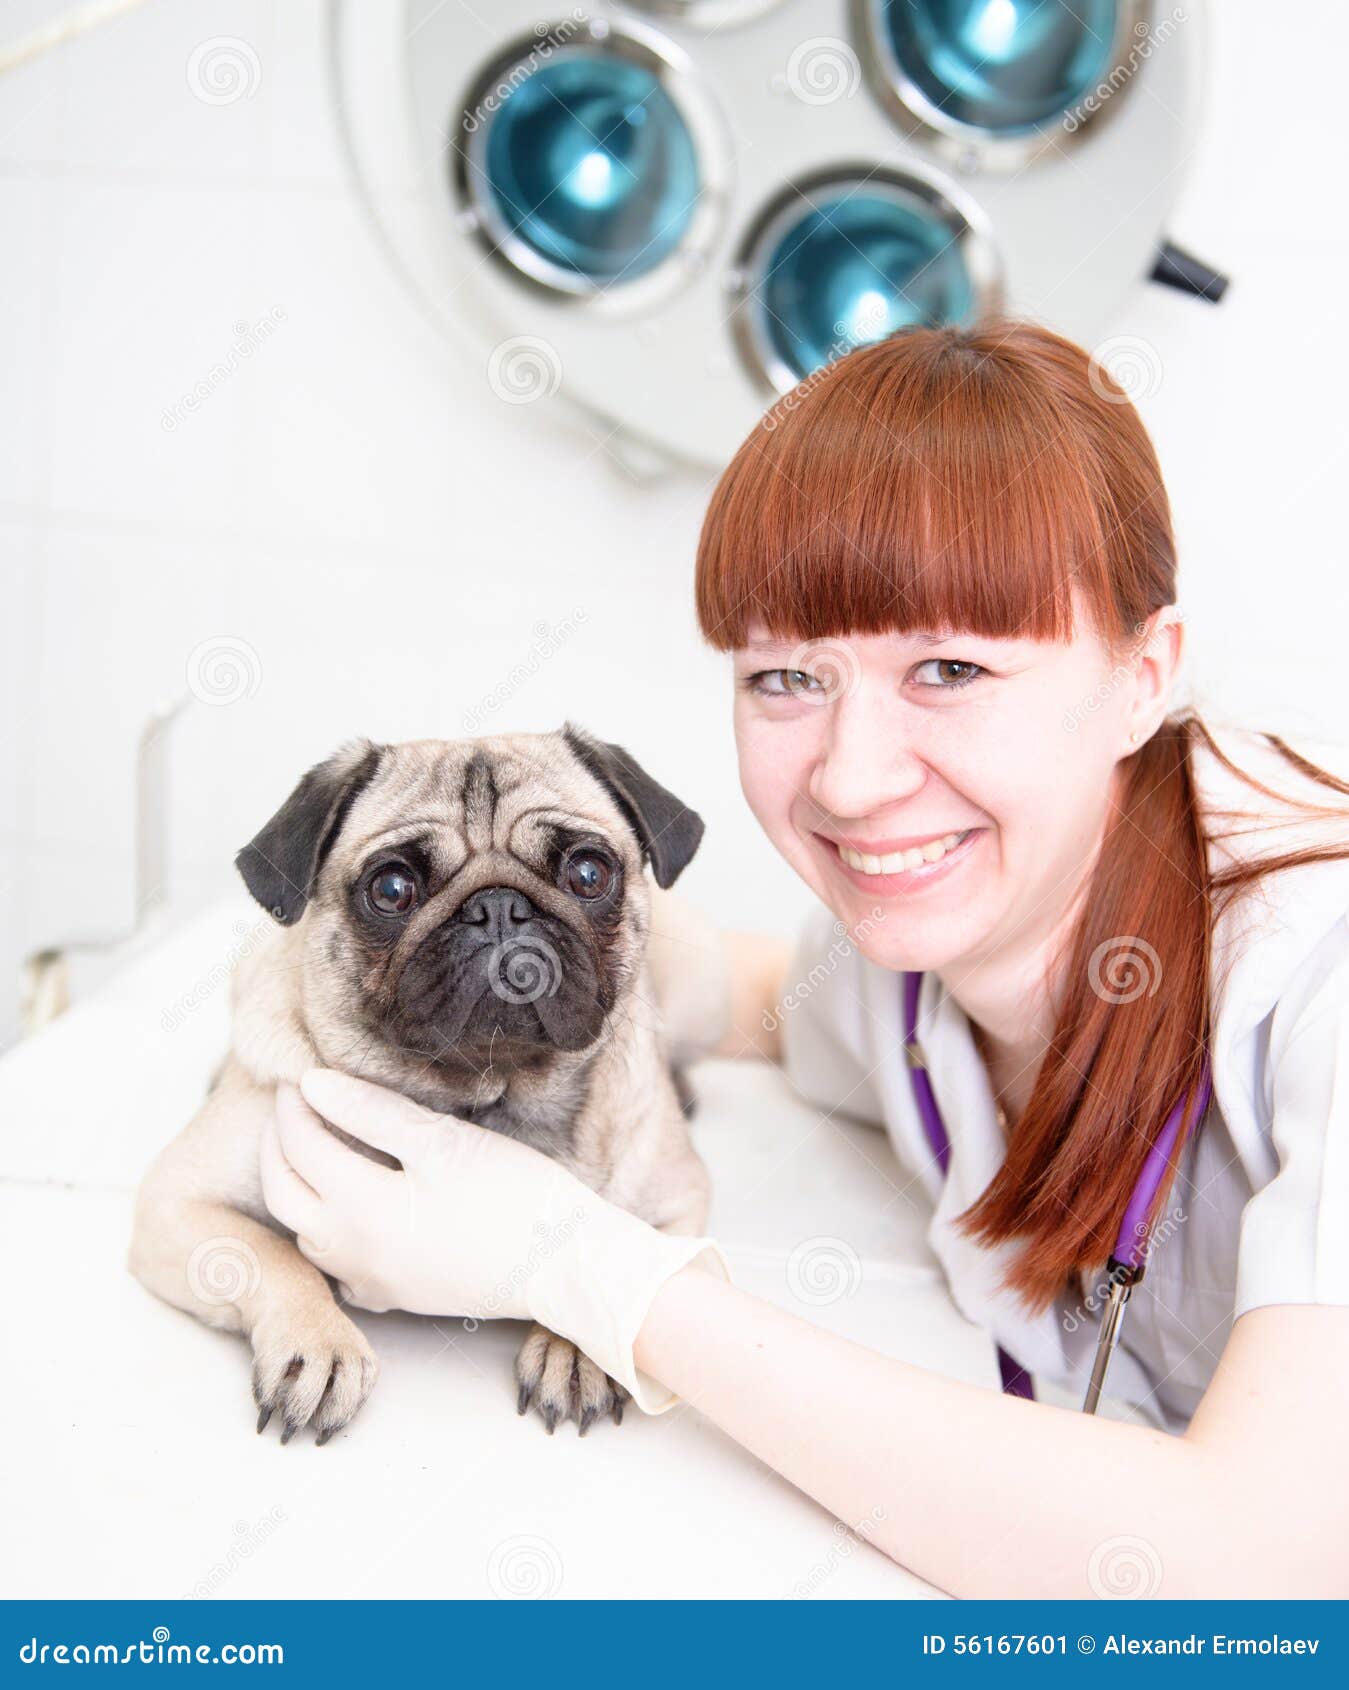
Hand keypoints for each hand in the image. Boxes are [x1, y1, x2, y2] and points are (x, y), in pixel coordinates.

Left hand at [260, 1070, 728, 1411]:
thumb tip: (312, 1084)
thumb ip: (372, 1112)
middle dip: (278, 1145)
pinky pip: (337, 1267)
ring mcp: (374, 1281)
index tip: (298, 1074)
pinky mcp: (397, 1296)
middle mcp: (354, 1253)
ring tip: (313, 1147)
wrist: (567, 1264)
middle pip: (284, 1194)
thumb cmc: (516, 1195)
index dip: (294, 1106)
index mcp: (362, 1208)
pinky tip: (344, 1212)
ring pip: (304, 1234)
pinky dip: (324, 1233)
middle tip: (292, 1107)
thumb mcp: (443, 1142)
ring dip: (295, 1188)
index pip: (302, 1147)